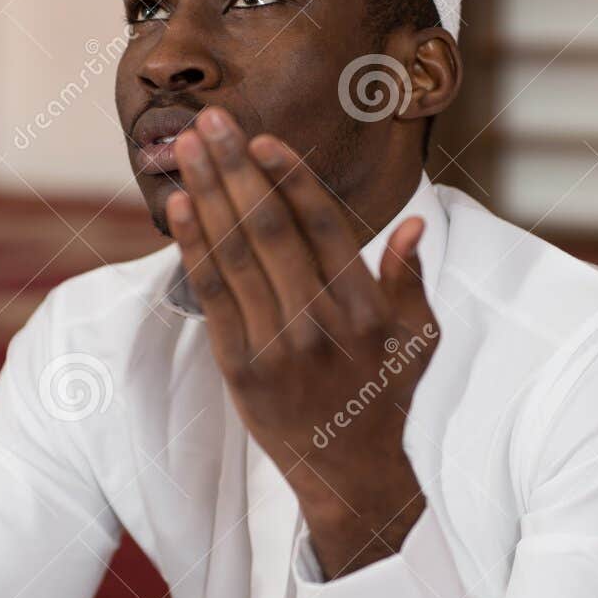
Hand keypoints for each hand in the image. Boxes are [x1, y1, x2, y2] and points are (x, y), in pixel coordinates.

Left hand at [166, 108, 438, 577]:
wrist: (349, 476)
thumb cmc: (384, 397)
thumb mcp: (418, 341)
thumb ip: (410, 281)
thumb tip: (413, 224)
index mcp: (364, 307)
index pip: (322, 227)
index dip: (291, 177)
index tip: (262, 138)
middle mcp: (320, 323)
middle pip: (270, 229)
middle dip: (237, 168)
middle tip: (210, 121)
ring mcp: (276, 346)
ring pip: (236, 254)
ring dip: (207, 194)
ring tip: (186, 147)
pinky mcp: (239, 369)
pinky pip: (212, 295)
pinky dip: (193, 246)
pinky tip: (180, 206)